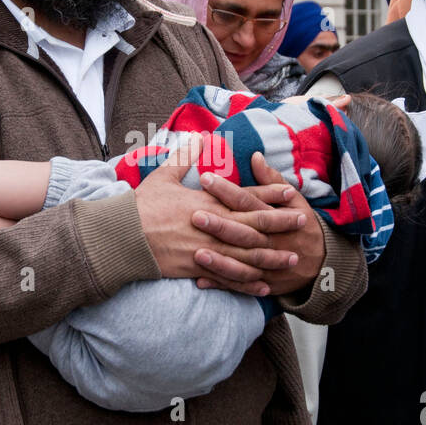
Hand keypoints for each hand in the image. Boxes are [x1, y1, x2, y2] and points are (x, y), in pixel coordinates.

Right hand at [134, 137, 313, 293]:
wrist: (123, 237)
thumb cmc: (141, 206)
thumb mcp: (162, 176)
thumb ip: (184, 157)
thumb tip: (198, 137)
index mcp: (206, 201)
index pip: (245, 196)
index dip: (269, 193)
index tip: (290, 192)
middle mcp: (212, 225)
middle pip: (254, 225)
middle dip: (280, 223)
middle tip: (303, 222)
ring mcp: (206, 249)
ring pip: (246, 255)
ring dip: (271, 257)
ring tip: (291, 259)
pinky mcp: (197, 268)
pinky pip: (228, 278)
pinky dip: (247, 283)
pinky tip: (263, 287)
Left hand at [193, 152, 324, 296]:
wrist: (322, 261)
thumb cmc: (301, 225)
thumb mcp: (294, 201)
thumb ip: (271, 180)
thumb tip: (254, 155)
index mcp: (276, 217)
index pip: (248, 201)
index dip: (227, 191)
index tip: (206, 179)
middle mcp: (271, 241)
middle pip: (243, 232)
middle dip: (220, 225)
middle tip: (194, 215)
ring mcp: (268, 264)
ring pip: (242, 263)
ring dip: (220, 260)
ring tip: (197, 253)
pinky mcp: (264, 282)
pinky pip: (241, 285)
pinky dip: (222, 283)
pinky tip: (200, 280)